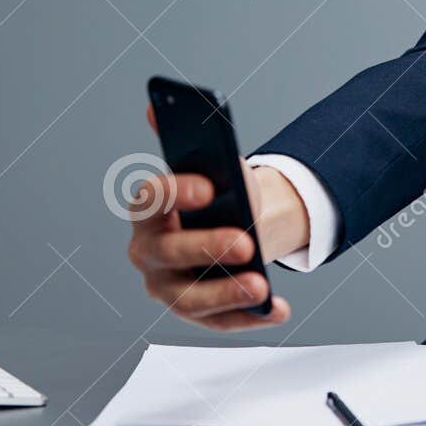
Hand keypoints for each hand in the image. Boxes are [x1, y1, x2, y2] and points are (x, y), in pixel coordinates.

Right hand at [124, 107, 303, 330]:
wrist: (229, 227)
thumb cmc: (214, 197)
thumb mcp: (210, 164)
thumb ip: (187, 138)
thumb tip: (155, 104)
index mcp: (147, 210)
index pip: (151, 199)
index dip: (178, 193)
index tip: (210, 187)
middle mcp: (147, 251)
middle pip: (168, 252)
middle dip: (206, 248)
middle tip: (246, 243)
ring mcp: (166, 286)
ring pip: (189, 298)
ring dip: (226, 294)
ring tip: (261, 285)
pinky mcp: (192, 313)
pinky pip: (218, 321)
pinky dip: (248, 317)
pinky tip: (278, 309)